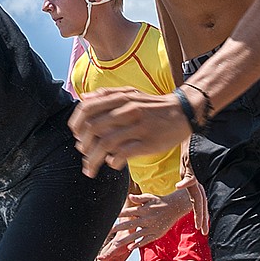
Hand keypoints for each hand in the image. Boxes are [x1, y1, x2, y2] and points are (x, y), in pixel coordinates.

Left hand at [68, 86, 190, 176]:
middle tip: (84, 154)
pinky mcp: (147, 143)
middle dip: (83, 145)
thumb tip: (83, 99)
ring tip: (91, 167)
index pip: (87, 109)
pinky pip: (123, 154)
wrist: (183, 112)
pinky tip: (113, 164)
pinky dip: (112, 161)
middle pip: (93, 128)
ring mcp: (138, 127)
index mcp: (121, 98)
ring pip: (105, 144)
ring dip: (93, 159)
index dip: (76, 124)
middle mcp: (127, 110)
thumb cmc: (153, 106)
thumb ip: (107, 95)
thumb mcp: (131, 93)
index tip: (76, 135)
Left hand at [85, 189, 189, 260]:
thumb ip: (139, 198)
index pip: (128, 213)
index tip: (109, 219)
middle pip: (129, 225)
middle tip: (107, 232)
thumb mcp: (150, 197)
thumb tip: (129, 196)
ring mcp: (151, 228)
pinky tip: (130, 247)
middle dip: (117, 229)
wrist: (175, 207)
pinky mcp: (156, 234)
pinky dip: (137, 244)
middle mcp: (146, 219)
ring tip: (115, 244)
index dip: (118, 215)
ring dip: (124, 240)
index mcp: (143, 210)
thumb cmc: (160, 201)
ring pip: (135, 235)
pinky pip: (145, 240)